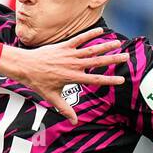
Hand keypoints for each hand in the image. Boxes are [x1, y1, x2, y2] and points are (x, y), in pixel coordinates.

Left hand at [0, 29, 127, 123]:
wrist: (26, 66)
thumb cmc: (38, 83)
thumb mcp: (52, 98)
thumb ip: (65, 109)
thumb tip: (74, 122)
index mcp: (72, 78)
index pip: (95, 80)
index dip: (109, 80)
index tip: (122, 79)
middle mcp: (73, 65)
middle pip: (97, 62)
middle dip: (113, 60)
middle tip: (126, 56)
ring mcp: (69, 54)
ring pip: (91, 49)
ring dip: (105, 46)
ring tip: (118, 42)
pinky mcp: (64, 45)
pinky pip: (79, 39)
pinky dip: (90, 34)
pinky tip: (101, 31)